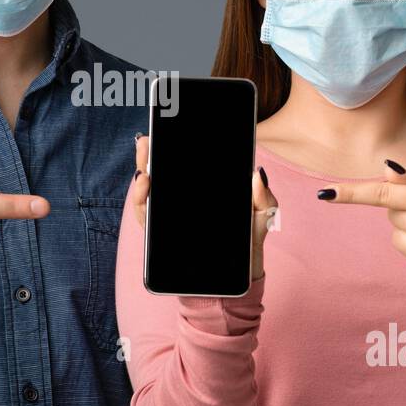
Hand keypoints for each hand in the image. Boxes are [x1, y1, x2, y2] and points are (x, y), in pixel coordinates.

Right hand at [130, 134, 278, 280]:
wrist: (238, 280)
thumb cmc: (249, 244)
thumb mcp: (262, 216)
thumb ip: (263, 196)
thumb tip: (256, 174)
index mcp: (204, 189)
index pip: (185, 162)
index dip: (173, 144)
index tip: (168, 126)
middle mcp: (184, 200)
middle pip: (162, 171)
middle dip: (149, 154)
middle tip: (147, 140)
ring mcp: (173, 216)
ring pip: (150, 190)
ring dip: (142, 172)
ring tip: (145, 164)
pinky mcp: (163, 236)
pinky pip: (147, 216)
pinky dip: (142, 200)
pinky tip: (146, 184)